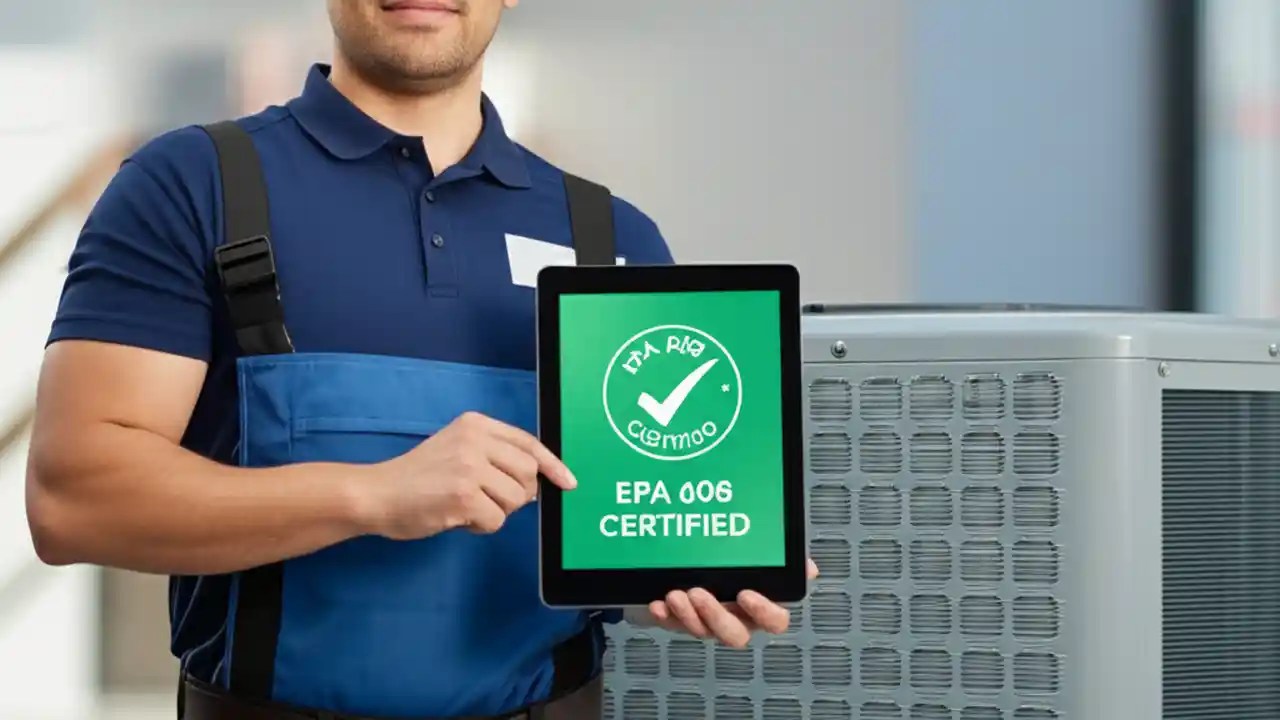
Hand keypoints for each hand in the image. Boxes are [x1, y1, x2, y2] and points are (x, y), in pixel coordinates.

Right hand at [361, 412, 575, 539]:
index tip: (568, 482)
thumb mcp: (457, 450)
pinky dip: (480, 526)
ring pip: (516, 500)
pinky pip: (496, 520)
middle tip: (489, 500)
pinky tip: (456, 517)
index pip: (528, 443)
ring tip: (466, 506)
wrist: (376, 493)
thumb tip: (536, 485)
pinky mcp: (463, 495)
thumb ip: (494, 458)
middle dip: (517, 494)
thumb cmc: (417, 478)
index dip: (553, 465)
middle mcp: (475, 440)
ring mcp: (470, 466)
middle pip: (529, 474)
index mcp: (476, 424)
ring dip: (496, 512)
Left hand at [645, 559, 819, 646]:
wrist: (684, 566)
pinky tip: (657, 604)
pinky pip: (671, 625)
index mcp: (758, 607)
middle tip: (699, 593)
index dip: (764, 612)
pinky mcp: (678, 622)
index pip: (774, 621)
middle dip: (715, 616)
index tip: (745, 594)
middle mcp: (735, 619)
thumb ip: (779, 561)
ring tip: (675, 594)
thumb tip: (808, 568)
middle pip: (734, 634)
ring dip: (687, 615)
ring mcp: (706, 624)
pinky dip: (663, 616)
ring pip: (701, 631)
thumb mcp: (756, 556)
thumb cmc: (727, 561)